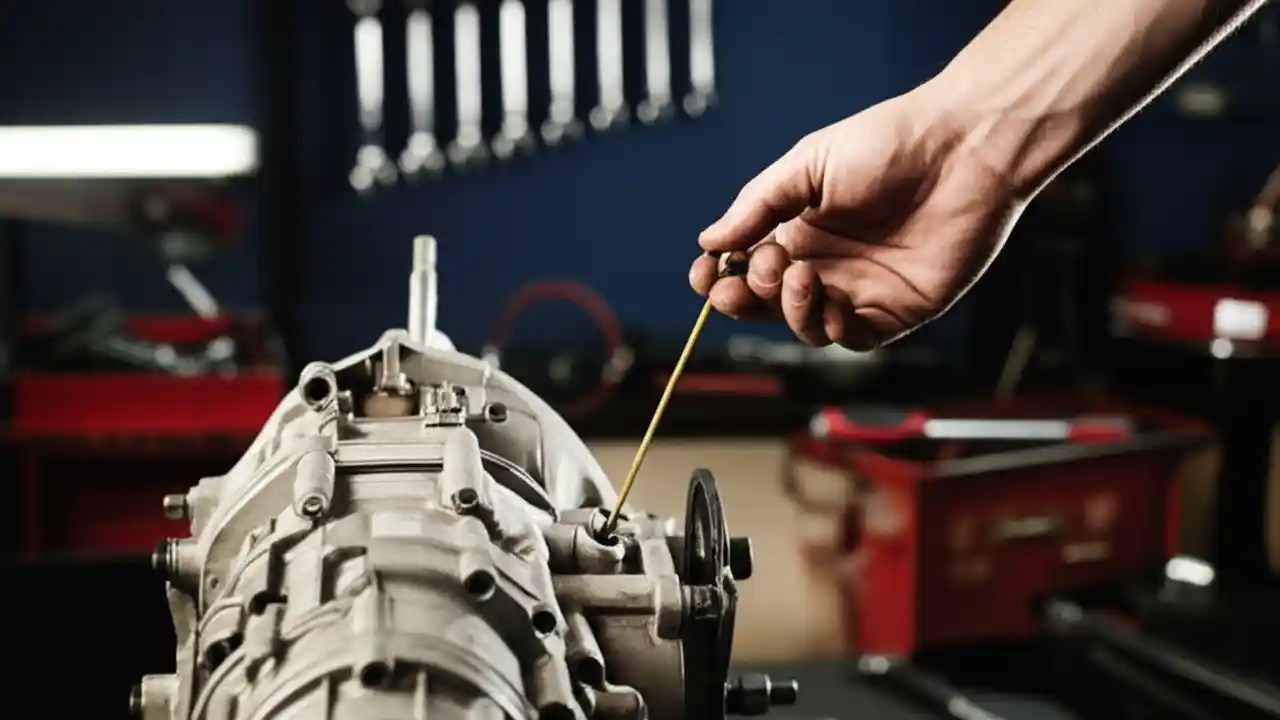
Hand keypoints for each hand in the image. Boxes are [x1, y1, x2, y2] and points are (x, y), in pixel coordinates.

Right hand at [689, 86, 1026, 349]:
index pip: (744, 268)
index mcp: (797, 229)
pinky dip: (829, 328)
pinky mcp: (895, 311)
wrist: (963, 150)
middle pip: (765, 304)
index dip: (719, 278)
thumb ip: (758, 206)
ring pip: (803, 326)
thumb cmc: (889, 143)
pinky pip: (849, 339)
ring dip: (790, 309)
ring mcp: (857, 291)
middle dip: (749, 295)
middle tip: (766, 266)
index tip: (703, 273)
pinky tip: (828, 301)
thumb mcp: (808, 165)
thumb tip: (708, 241)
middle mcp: (823, 264)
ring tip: (802, 274)